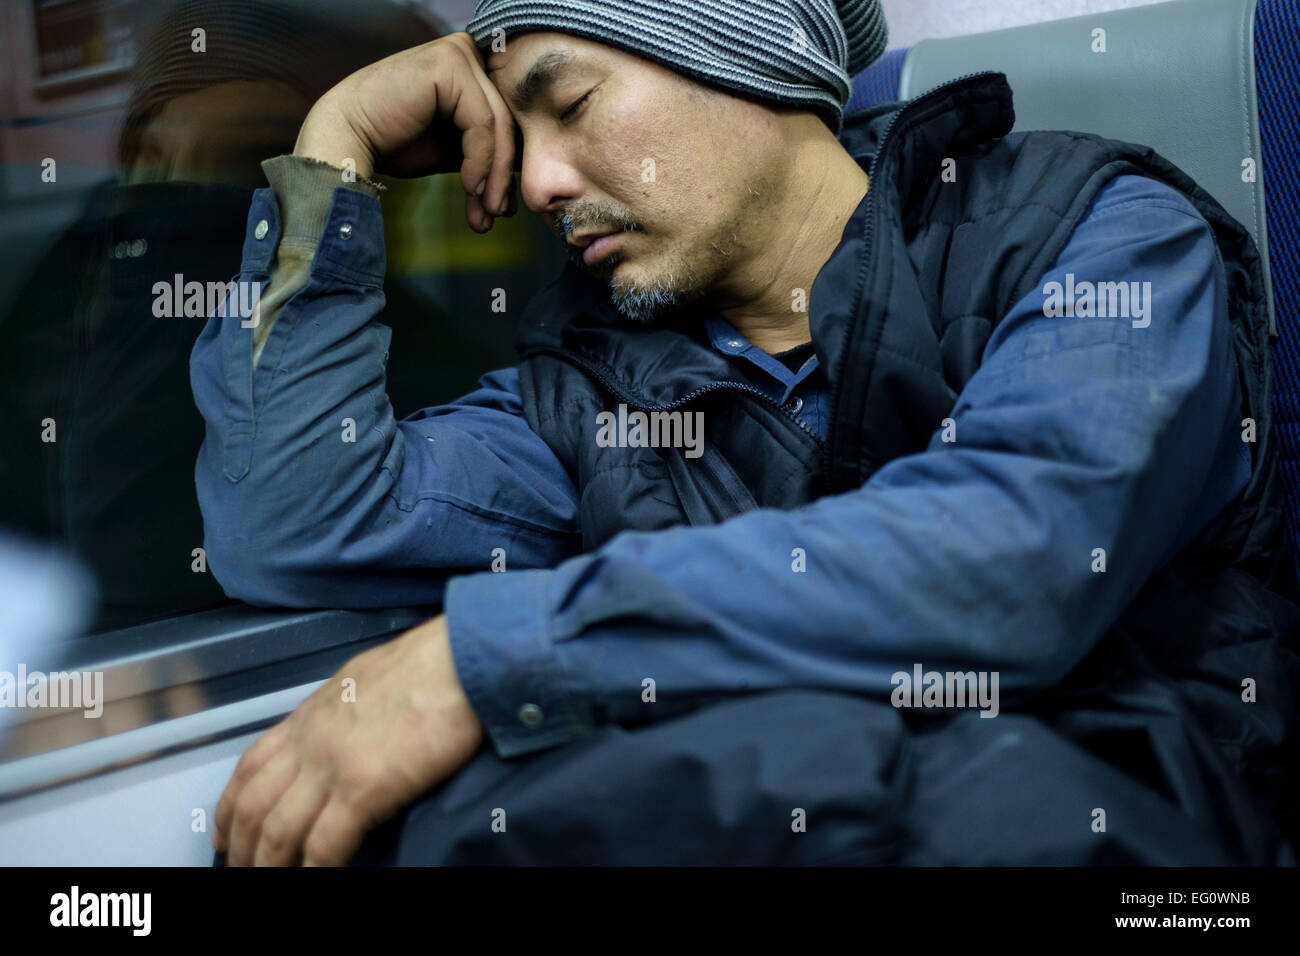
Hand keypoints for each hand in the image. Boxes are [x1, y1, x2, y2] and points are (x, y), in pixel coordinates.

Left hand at [212, 614, 482, 865]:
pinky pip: (324, 844)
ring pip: (278, 831)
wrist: (461, 659)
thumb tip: (344, 739)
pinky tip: (317, 880)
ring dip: (269, 866)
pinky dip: (315, 870)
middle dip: (242, 848)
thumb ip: (343, 713)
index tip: (223, 835)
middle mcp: (309, 741)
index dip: (229, 807)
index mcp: (310, 714)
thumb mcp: (365, 681)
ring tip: (269, 888)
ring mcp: (332, 765)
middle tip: (239, 873)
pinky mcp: (362, 788)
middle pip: (254, 805)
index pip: (250, 766)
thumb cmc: (430, 665)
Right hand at [293, 31, 517, 232]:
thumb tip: (515, 182)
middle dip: (503, 176)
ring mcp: (457, 54)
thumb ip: (484, 152)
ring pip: (498, 126)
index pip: (505, 119)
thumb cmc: (393, 143)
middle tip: (496, 214)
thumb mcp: (452, 148)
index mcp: (468, 69)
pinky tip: (469, 188)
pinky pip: (482, 124)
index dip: (507, 166)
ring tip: (486, 211)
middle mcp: (466, 53)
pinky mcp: (449, 65)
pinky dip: (480, 163)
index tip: (500, 208)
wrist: (347, 139)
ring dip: (495, 176)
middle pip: (506, 123)